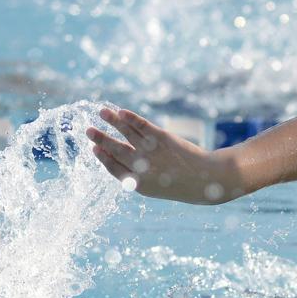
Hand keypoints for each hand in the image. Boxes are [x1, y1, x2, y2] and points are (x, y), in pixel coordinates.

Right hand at [86, 107, 235, 203]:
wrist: (208, 179)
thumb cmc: (181, 184)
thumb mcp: (157, 186)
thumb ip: (138, 176)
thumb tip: (120, 160)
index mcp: (139, 184)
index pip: (115, 169)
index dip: (104, 158)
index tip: (94, 149)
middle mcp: (143, 167)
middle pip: (117, 150)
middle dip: (101, 140)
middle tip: (88, 131)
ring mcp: (152, 151)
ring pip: (127, 134)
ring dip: (112, 122)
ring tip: (101, 112)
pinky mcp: (163, 138)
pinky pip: (143, 126)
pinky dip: (131, 118)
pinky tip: (121, 111)